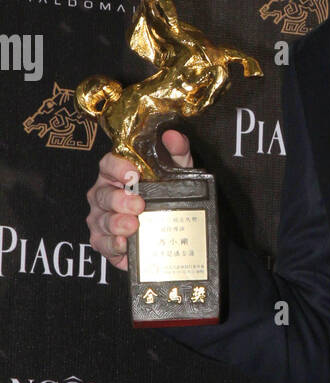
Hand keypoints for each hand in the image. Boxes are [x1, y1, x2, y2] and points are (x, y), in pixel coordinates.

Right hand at [85, 130, 192, 270]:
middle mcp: (103, 195)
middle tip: (138, 204)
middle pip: (103, 195)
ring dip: (116, 224)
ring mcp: (101, 219)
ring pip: (102, 221)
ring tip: (132, 226)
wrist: (171, 225)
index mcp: (115, 174)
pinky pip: (104, 245)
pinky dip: (113, 246)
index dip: (117, 168)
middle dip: (119, 200)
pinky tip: (125, 246)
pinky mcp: (104, 242)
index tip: (132, 173)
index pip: (108, 164)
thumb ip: (176, 152)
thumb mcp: (175, 170)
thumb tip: (173, 136)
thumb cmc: (164, 192)